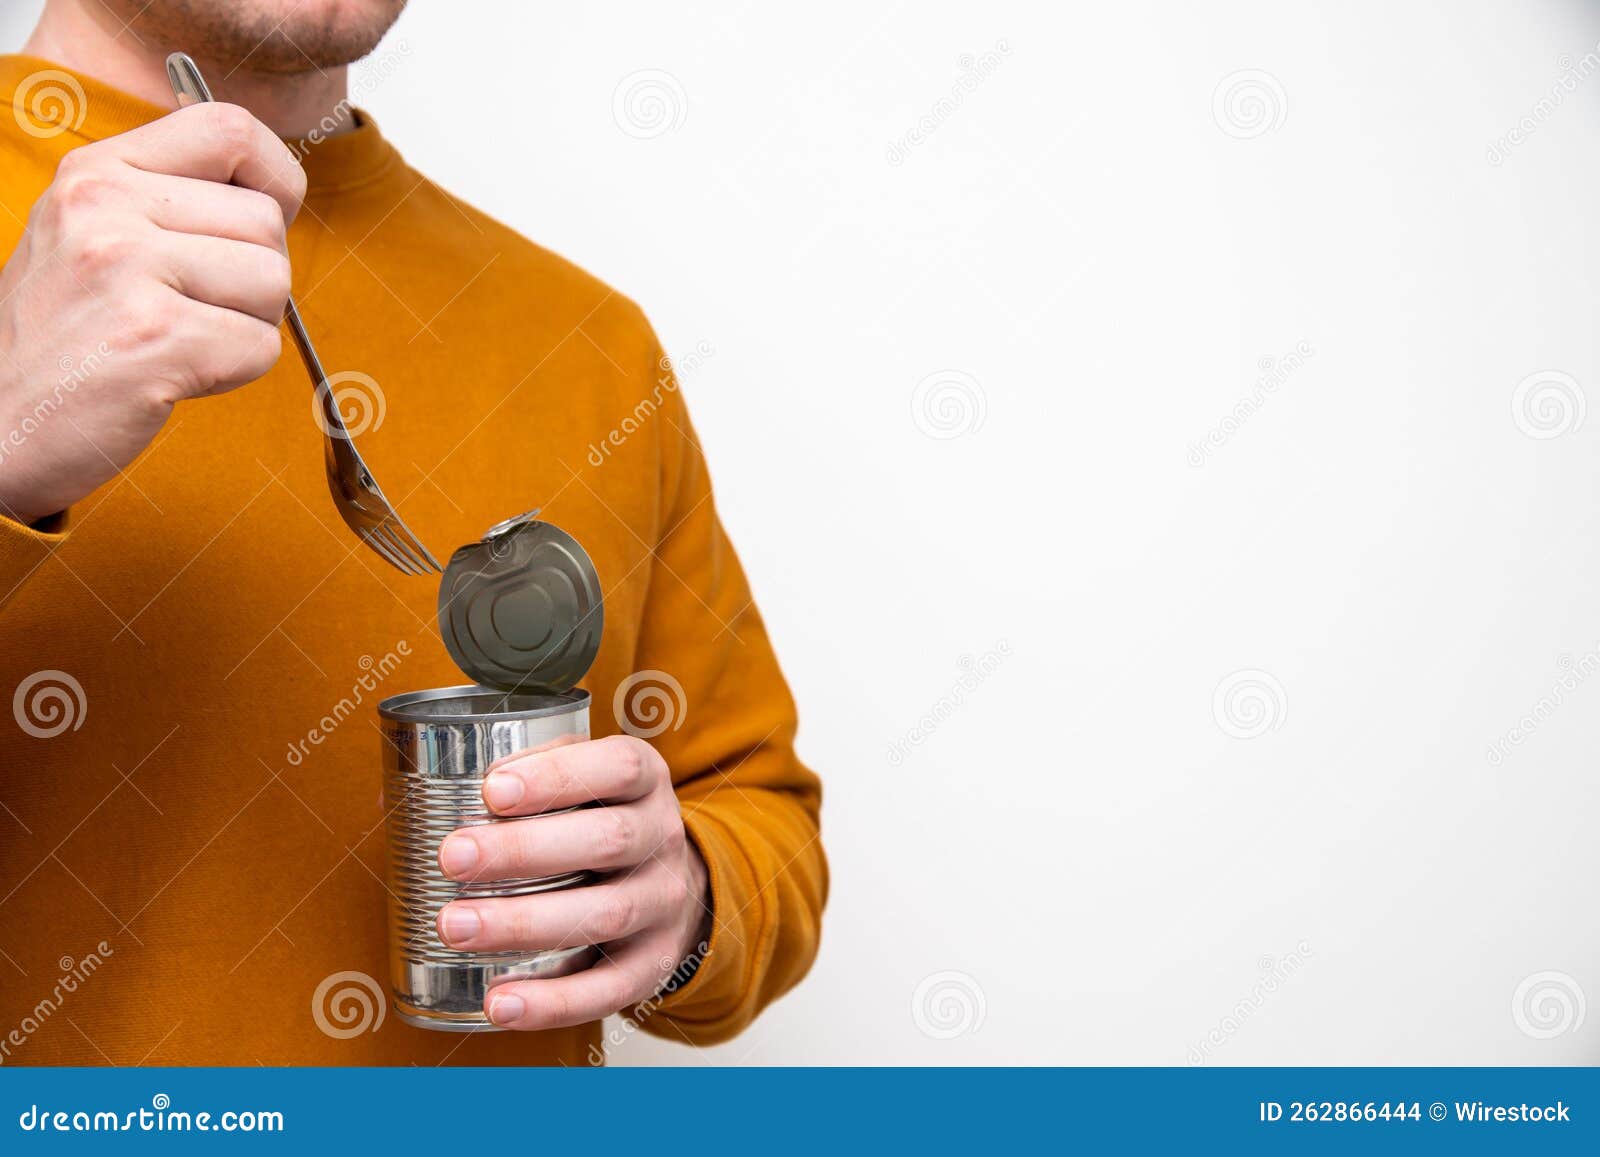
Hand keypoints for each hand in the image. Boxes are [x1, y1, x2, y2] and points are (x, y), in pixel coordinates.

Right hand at [0, 102, 304, 524]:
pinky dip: (236, 371)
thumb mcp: (92, 237)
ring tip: (179, 341)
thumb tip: (275, 197)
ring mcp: (126, 268)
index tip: (266, 220)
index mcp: (96, 171)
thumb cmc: (61, 341)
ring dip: (248, 325)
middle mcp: (105, 206)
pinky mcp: (154, 336)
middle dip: (257, 278)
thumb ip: (169, 203)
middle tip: (193, 310)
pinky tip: (175, 375)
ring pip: (274, 283)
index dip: (276, 178)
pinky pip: (261, 347)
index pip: (231, 129)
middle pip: (266, 223)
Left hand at [435, 734, 712, 1030]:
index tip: (492, 791)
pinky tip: (500, 1003)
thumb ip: (519, 778)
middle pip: (608, 839)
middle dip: (525, 850)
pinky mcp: (653, 963)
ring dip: (525, 922)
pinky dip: (554, 1001)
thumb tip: (420, 799)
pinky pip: (609, 988)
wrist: (672, 886)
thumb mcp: (581, 783)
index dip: (558, 777)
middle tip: (453, 857)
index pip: (618, 768)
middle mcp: (663, 838)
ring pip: (606, 913)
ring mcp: (663, 903)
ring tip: (454, 926)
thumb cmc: (597, 822)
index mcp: (644, 780)